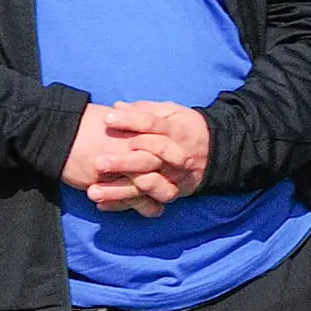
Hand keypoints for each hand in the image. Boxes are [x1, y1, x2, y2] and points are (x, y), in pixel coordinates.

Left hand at [82, 101, 211, 214]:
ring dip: (121, 189)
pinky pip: (150, 203)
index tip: (107, 119)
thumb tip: (118, 106)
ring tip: (94, 191)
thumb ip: (146, 109)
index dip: (130, 121)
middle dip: (123, 162)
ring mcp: (175, 176)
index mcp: (177, 131)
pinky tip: (104, 204)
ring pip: (148, 184)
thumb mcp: (173, 112)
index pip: (152, 124)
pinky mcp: (173, 192)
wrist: (216, 151)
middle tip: (98, 162)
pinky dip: (127, 204)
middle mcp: (177, 155)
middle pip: (148, 159)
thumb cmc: (186, 128)